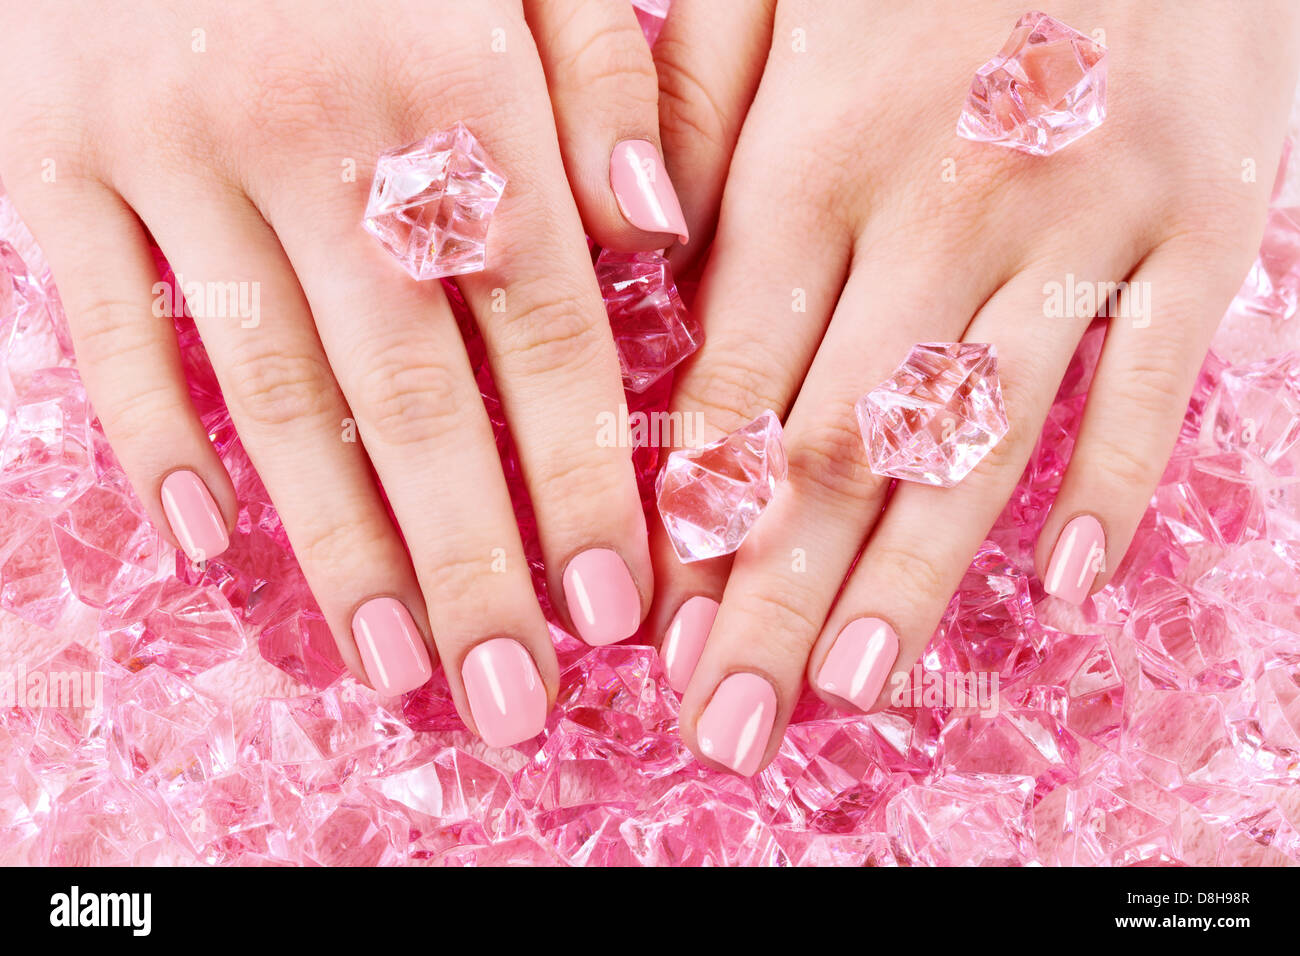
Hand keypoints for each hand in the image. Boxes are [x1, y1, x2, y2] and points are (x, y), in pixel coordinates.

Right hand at [0, 0, 686, 746]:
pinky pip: (107, 327)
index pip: (543, 329)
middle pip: (413, 399)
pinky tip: (206, 545)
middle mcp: (320, 138)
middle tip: (512, 700)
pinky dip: (153, 440)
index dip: (579, 478)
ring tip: (397, 664)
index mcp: (457, 88)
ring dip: (337, 546)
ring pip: (271, 394)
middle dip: (473, 566)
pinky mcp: (56, 157)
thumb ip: (602, 92)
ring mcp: (174, 152)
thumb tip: (657, 242)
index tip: (612, 605)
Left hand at [647, 0, 1298, 774]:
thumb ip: (691, 117)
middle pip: (841, 445)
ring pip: (979, 441)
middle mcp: (941, 205)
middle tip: (730, 723)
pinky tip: (1066, 583)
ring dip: (912, 579)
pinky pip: (1152, 382)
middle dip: (774, 597)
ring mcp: (1081, 221)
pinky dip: (1111, 484)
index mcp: (815, 152)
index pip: (736, 379)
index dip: (696, 518)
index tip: (664, 632)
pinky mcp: (1201, 222)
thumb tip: (642, 267)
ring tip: (851, 688)